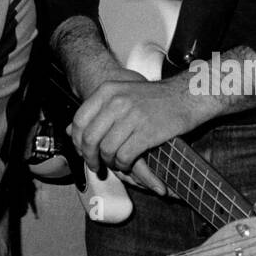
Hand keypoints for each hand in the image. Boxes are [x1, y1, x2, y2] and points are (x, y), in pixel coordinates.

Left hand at [70, 72, 207, 182]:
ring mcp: (131, 116)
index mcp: (107, 91)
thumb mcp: (121, 94)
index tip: (82, 151)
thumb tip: (70, 131)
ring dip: (109, 162)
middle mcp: (117, 101)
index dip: (77, 141)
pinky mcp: (146, 132)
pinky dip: (123, 165)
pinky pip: (124, 156)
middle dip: (90, 157)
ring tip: (115, 163)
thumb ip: (97, 111)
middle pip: (90, 138)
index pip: (80, 120)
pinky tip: (127, 163)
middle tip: (95, 165)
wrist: (185, 96)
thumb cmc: (153, 98)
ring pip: (106, 150)